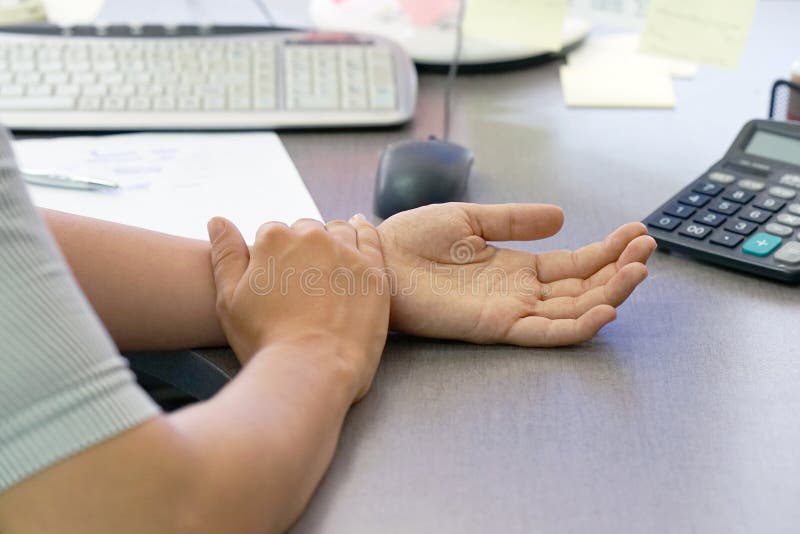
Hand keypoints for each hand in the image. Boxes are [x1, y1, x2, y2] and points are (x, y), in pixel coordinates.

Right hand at [207, 214, 389, 398]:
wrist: (311, 370)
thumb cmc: (265, 341)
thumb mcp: (230, 299)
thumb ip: (225, 255)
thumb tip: (217, 220)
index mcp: (274, 239)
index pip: (272, 232)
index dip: (272, 255)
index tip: (277, 278)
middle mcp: (312, 236)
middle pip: (306, 230)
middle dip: (303, 246)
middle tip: (302, 279)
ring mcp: (346, 252)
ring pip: (338, 231)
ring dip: (332, 239)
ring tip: (329, 262)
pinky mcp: (374, 270)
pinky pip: (370, 238)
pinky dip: (363, 231)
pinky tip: (359, 227)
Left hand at [377, 203, 655, 346]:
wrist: (376, 258)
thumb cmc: (413, 240)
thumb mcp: (472, 218)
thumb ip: (516, 220)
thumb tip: (562, 215)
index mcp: (517, 267)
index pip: (575, 264)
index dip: (607, 251)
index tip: (638, 233)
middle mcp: (520, 292)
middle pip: (583, 288)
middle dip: (618, 271)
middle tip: (648, 249)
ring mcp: (510, 310)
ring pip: (572, 311)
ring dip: (608, 295)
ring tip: (638, 272)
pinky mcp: (494, 325)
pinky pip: (543, 332)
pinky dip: (576, 326)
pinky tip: (605, 311)